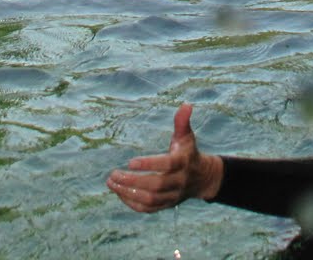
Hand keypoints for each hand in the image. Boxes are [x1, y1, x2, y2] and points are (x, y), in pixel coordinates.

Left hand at [106, 103, 223, 212]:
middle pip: (156, 185)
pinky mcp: (166, 205)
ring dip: (129, 193)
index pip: (166, 165)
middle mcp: (179, 181)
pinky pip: (148, 209)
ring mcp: (173, 196)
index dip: (149, 164)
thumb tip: (186, 104)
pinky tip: (119, 192)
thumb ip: (182, 122)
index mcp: (183, 162)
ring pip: (150, 200)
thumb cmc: (188, 153)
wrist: (202, 179)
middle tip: (113, 174)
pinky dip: (132, 203)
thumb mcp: (186, 136)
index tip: (130, 161)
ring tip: (111, 182)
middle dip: (133, 181)